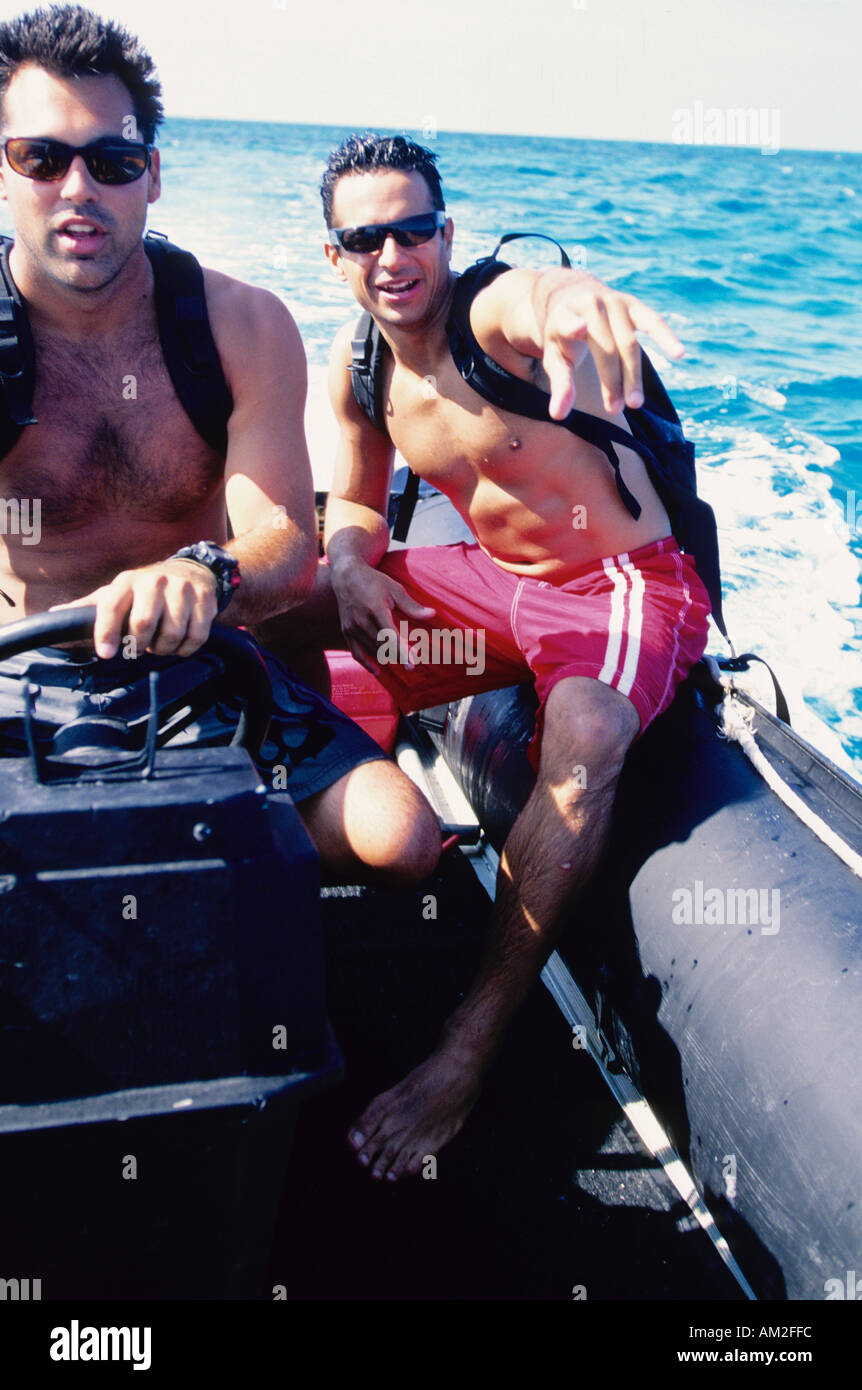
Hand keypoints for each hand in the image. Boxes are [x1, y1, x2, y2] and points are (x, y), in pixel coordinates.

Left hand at [50, 559, 218, 658]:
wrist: (191, 571)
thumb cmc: (145, 591)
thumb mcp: (116, 594)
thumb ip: (87, 606)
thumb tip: (52, 613)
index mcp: (127, 582)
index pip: (111, 606)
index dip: (106, 632)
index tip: (107, 654)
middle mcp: (154, 581)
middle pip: (144, 624)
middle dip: (140, 646)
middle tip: (140, 649)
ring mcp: (182, 589)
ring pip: (173, 634)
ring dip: (165, 649)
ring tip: (160, 644)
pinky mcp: (206, 599)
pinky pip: (197, 636)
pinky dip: (187, 649)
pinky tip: (181, 644)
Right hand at [331, 560, 434, 673]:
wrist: (346, 575)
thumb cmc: (374, 581)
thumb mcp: (395, 590)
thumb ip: (412, 606)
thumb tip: (432, 615)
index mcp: (375, 609)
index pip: (390, 636)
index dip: (402, 652)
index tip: (412, 663)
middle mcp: (361, 621)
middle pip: (383, 646)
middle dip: (399, 655)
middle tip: (415, 660)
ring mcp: (352, 627)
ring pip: (372, 650)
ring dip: (387, 657)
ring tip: (402, 659)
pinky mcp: (346, 631)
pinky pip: (356, 652)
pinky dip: (366, 663)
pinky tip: (378, 671)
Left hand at [537, 269, 683, 419]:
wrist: (573, 295)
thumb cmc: (562, 335)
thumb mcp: (554, 357)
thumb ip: (560, 384)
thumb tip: (558, 415)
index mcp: (565, 314)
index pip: (568, 322)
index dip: (573, 325)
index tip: (579, 328)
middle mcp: (592, 304)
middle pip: (606, 347)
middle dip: (611, 380)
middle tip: (614, 409)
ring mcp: (615, 302)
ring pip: (629, 343)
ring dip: (633, 375)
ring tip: (635, 403)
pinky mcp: (634, 305)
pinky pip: (653, 322)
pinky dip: (666, 337)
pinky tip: (679, 354)